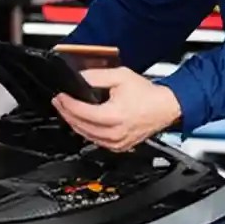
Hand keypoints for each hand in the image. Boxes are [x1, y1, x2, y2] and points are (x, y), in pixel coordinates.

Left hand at [52, 67, 181, 151]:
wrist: (166, 107)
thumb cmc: (148, 94)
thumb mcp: (120, 77)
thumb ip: (97, 76)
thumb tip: (79, 77)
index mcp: (114, 116)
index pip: (82, 112)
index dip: (67, 104)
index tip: (60, 96)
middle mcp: (115, 133)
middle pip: (80, 126)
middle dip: (66, 112)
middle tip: (58, 101)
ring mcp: (117, 143)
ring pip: (86, 135)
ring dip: (74, 122)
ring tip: (66, 110)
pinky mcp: (119, 147)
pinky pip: (96, 141)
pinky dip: (86, 131)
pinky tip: (81, 122)